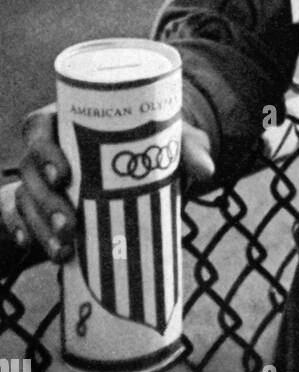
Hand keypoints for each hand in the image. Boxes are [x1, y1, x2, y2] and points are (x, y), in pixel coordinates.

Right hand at [1, 103, 214, 262]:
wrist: (129, 173)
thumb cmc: (140, 148)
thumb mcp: (162, 143)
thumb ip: (184, 149)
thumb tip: (207, 170)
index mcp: (66, 121)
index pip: (39, 126)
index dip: (45, 150)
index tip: (65, 174)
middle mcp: (45, 148)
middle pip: (29, 168)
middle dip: (46, 200)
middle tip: (71, 224)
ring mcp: (34, 178)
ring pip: (23, 198)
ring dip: (39, 225)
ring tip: (64, 251)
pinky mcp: (29, 205)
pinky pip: (12, 216)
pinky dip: (18, 230)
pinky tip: (28, 246)